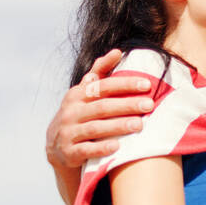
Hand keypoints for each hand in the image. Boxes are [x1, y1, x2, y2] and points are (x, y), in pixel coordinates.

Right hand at [46, 49, 151, 169]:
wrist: (56, 147)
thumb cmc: (79, 114)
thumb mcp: (85, 93)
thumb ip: (100, 72)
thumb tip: (118, 51)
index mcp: (77, 95)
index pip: (103, 87)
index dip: (125, 84)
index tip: (147, 84)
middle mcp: (71, 112)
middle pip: (102, 107)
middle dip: (127, 105)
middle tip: (149, 105)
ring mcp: (68, 133)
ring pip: (95, 128)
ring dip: (118, 126)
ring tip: (139, 125)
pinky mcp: (69, 152)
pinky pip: (86, 150)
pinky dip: (101, 148)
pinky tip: (117, 146)